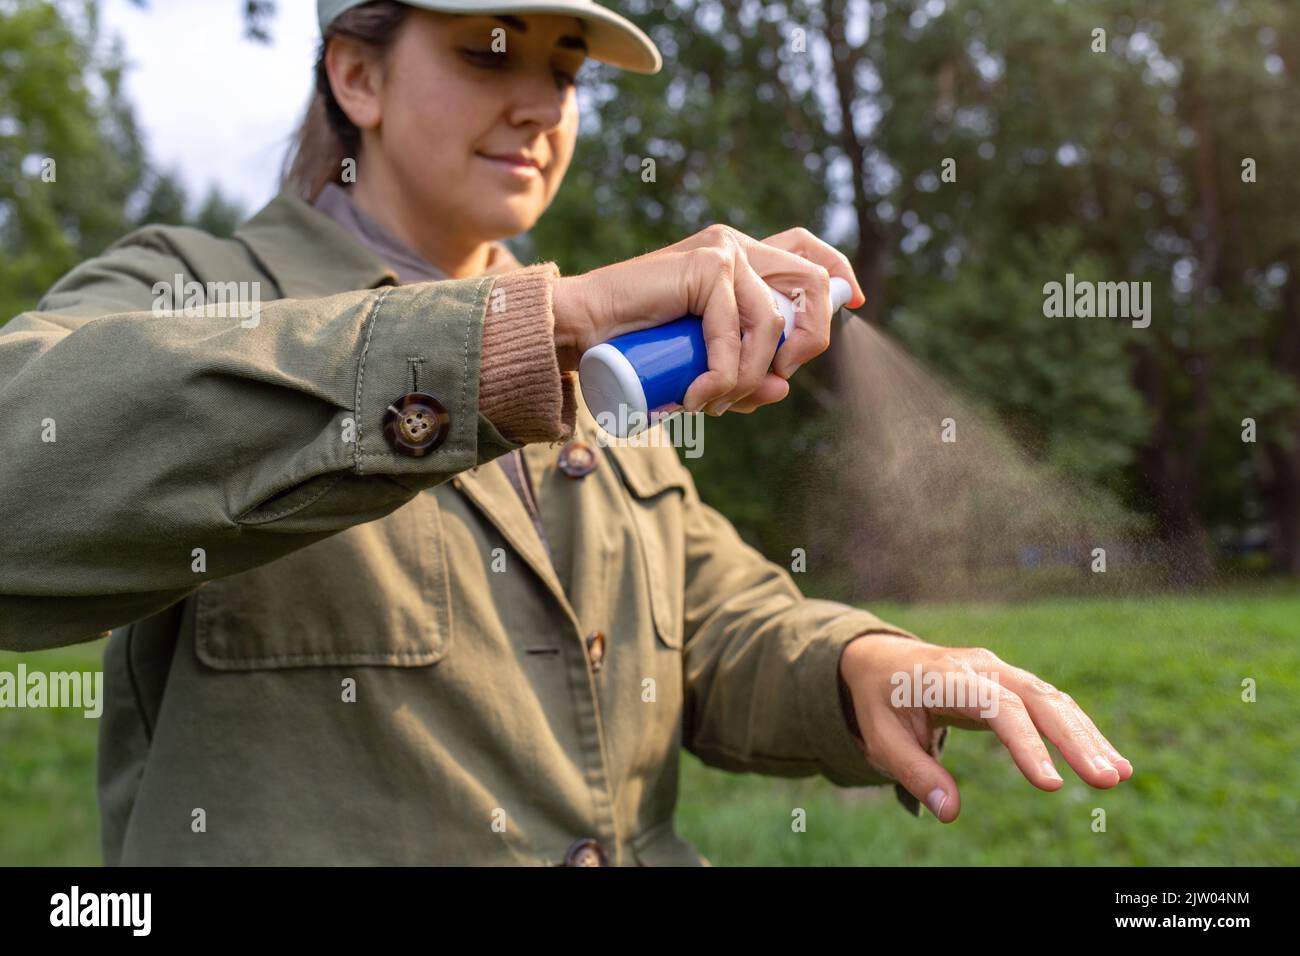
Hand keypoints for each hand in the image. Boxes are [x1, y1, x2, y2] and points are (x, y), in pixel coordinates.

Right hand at [551, 224, 865, 415]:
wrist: (579, 330)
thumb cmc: (634, 349)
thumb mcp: (701, 364)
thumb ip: (742, 373)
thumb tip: (782, 389)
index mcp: (739, 262)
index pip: (807, 254)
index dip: (839, 276)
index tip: (856, 305)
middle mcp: (737, 248)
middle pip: (811, 286)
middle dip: (804, 347)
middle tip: (764, 387)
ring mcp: (723, 252)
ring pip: (774, 324)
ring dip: (748, 378)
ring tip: (709, 403)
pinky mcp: (707, 265)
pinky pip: (739, 330)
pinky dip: (723, 373)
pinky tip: (696, 395)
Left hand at [838, 634, 1133, 821]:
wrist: (882, 662)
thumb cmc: (881, 704)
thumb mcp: (882, 739)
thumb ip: (916, 773)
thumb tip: (950, 812)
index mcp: (945, 676)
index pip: (995, 706)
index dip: (1026, 743)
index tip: (1051, 784)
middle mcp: (980, 667)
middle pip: (1035, 697)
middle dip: (1074, 739)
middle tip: (1107, 780)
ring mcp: (1000, 671)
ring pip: (1052, 699)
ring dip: (1086, 736)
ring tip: (1118, 775)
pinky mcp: (1012, 683)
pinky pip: (1052, 704)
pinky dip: (1080, 730)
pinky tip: (1109, 760)